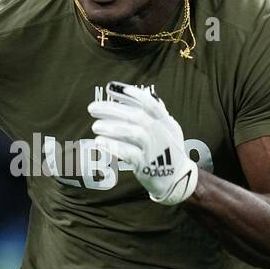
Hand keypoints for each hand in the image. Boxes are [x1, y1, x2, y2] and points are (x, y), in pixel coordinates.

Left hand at [88, 82, 197, 204]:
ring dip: (112, 128)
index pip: (150, 103)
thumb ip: (159, 113)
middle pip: (137, 116)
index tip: (111, 89)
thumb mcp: (170, 129)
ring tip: (95, 126)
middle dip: (113, 109)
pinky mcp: (146, 165)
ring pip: (134, 133)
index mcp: (165, 122)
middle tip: (92, 108)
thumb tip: (149, 95)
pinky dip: (114, 146)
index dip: (132, 95)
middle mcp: (161, 133)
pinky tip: (99, 142)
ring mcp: (154, 149)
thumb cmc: (170, 151)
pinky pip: (129, 153)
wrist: (177, 179)